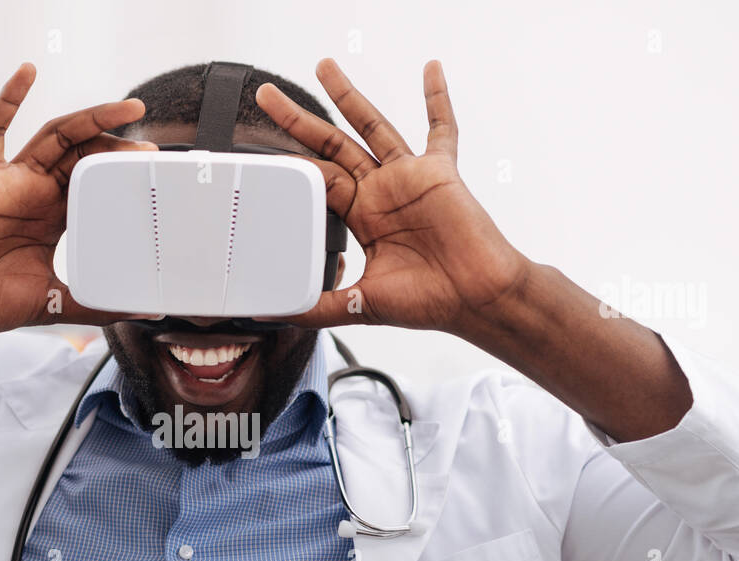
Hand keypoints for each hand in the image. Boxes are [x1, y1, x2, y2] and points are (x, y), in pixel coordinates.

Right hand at [0, 63, 155, 336]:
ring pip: (57, 137)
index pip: (97, 185)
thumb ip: (98, 303)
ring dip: (91, 118)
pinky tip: (28, 72)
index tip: (154, 175)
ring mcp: (13, 181)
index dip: (124, 176)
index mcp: (56, 218)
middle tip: (152, 145)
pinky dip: (8, 99)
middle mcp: (38, 194)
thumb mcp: (58, 302)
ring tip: (126, 109)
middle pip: (85, 155)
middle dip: (118, 145)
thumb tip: (147, 311)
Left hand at [256, 59, 529, 331]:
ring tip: (322, 66)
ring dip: (347, 96)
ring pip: (371, 126)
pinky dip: (437, 98)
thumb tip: (274, 315)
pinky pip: (441, 128)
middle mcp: (380, 193)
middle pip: (330, 146)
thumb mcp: (360, 305)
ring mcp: (408, 178)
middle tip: (266, 96)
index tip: (262, 158)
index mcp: (361, 219)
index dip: (291, 170)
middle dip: (298, 120)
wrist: (475, 299)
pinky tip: (430, 68)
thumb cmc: (428, 303)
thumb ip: (318, 306)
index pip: (316, 183)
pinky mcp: (439, 172)